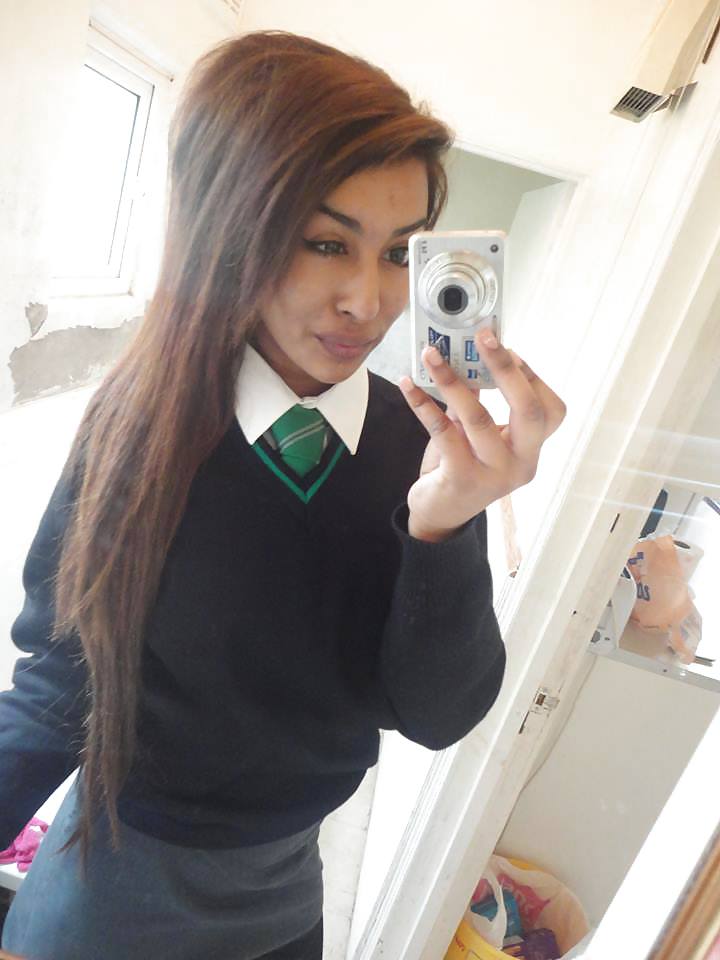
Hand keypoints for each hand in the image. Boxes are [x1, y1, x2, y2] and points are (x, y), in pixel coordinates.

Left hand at [399, 329, 566, 541]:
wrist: (440, 514)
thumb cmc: (462, 466)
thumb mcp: (478, 436)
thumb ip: (479, 403)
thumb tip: (466, 357)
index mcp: (532, 450)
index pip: (550, 410)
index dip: (530, 376)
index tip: (504, 346)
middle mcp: (521, 463)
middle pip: (529, 411)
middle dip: (506, 369)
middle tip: (484, 336)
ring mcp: (494, 474)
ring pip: (479, 419)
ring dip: (453, 381)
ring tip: (432, 354)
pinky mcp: (462, 478)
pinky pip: (444, 432)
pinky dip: (424, 404)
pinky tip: (409, 384)